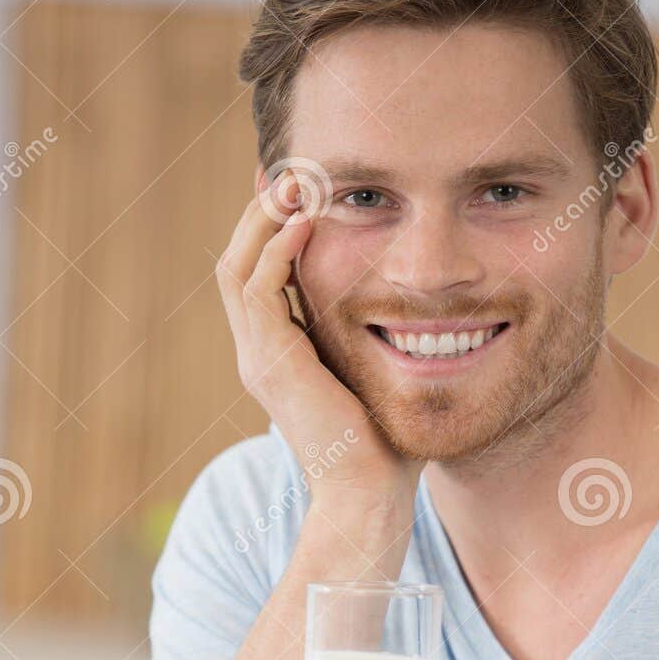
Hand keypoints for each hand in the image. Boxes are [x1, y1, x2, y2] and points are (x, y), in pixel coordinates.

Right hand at [214, 165, 421, 510]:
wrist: (369, 494)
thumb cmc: (388, 444)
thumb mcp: (381, 373)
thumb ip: (381, 336)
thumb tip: (421, 306)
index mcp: (279, 353)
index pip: (261, 273)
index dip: (275, 226)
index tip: (304, 184)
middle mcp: (259, 352)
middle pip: (238, 259)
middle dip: (264, 209)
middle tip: (297, 165)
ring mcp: (258, 358)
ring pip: (238, 266)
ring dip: (266, 218)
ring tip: (299, 178)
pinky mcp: (271, 363)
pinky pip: (258, 290)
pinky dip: (278, 249)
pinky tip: (308, 219)